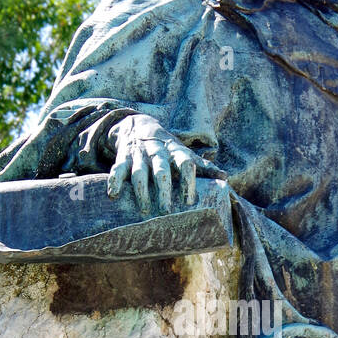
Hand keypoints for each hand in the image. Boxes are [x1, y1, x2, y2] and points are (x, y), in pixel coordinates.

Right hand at [104, 113, 224, 214]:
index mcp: (176, 152)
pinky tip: (113, 195)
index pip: (185, 164)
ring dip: (141, 191)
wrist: (138, 125)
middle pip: (161, 171)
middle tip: (166, 211)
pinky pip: (117, 169)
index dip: (188, 182)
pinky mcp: (123, 158)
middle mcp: (158, 152)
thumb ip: (203, 166)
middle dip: (163, 191)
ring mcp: (139, 155)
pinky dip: (114, 181)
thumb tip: (225, 177)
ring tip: (143, 209)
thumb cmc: (167, 147)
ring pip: (139, 173)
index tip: (188, 201)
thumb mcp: (185, 152)